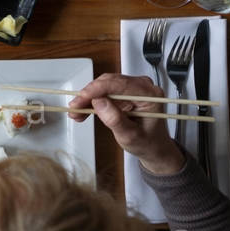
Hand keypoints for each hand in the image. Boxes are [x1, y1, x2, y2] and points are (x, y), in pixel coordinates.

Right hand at [68, 73, 184, 174]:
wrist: (154, 147)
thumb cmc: (148, 143)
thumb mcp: (130, 136)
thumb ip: (115, 119)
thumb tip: (98, 102)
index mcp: (150, 95)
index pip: (121, 84)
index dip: (98, 88)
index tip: (81, 97)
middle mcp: (143, 87)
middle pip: (110, 82)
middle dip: (89, 94)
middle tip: (75, 108)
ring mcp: (133, 88)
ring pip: (104, 86)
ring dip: (88, 98)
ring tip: (77, 113)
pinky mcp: (124, 92)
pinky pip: (104, 92)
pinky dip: (92, 101)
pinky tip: (83, 110)